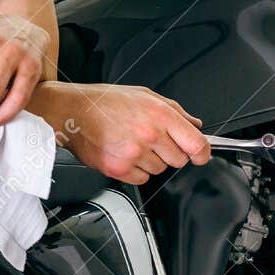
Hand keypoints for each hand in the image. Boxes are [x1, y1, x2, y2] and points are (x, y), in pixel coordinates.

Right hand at [34, 82, 209, 184]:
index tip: (201, 155)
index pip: (196, 144)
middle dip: (171, 153)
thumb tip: (194, 124)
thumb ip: (174, 110)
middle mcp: (149, 134)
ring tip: (133, 143)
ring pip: (159, 170)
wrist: (72, 112)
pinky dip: (136, 170)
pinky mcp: (119, 168)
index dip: (202, 153)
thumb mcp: (144, 95)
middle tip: (153, 141)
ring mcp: (133, 154)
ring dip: (151, 161)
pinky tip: (124, 153)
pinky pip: (141, 179)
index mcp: (159, 114)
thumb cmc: (104, 102)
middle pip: (179, 160)